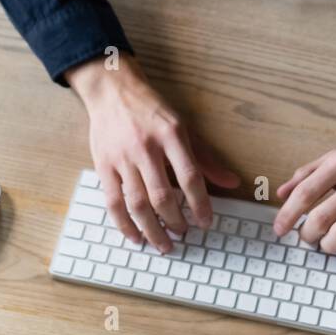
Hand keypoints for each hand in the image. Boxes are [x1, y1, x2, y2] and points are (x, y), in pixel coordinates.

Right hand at [66, 53, 238, 252]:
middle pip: (162, 196)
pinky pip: (113, 202)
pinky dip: (124, 224)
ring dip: (152, 229)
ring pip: (137, 204)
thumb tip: (232, 182)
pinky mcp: (104, 166)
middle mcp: (146, 148)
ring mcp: (122, 158)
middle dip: (175, 222)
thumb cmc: (151, 111)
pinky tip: (135, 236)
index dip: (200, 204)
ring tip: (164, 243)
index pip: (190, 177)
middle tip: (184, 233)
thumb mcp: (183, 127)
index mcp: (171, 136)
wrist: (113, 91)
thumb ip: (206, 158)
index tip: (206, 222)